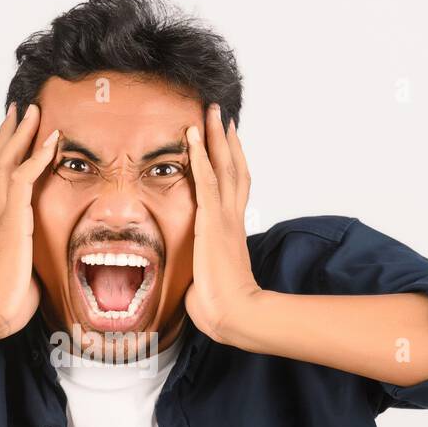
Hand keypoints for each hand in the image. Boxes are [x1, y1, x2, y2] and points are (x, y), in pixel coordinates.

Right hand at [0, 102, 59, 339]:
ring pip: (8, 161)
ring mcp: (4, 213)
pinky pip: (25, 177)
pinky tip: (52, 139)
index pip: (0, 180)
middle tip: (21, 110)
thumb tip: (45, 269)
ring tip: (34, 112)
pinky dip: (38, 155)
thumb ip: (32, 262)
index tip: (17, 136)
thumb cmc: (8, 301)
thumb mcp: (26, 274)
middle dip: (10, 134)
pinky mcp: (14, 218)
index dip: (7, 155)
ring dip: (22, 134)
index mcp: (1, 225)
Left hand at [183, 103, 260, 344]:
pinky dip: (200, 156)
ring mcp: (224, 218)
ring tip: (210, 112)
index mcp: (232, 231)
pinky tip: (193, 136)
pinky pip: (205, 181)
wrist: (235, 315)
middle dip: (227, 140)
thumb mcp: (209, 280)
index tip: (228, 143)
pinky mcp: (211, 222)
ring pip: (223, 166)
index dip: (233, 163)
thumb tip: (194, 279)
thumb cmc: (222, 307)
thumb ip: (204, 270)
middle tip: (221, 114)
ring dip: (215, 137)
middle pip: (234, 168)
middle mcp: (232, 218)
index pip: (235, 189)